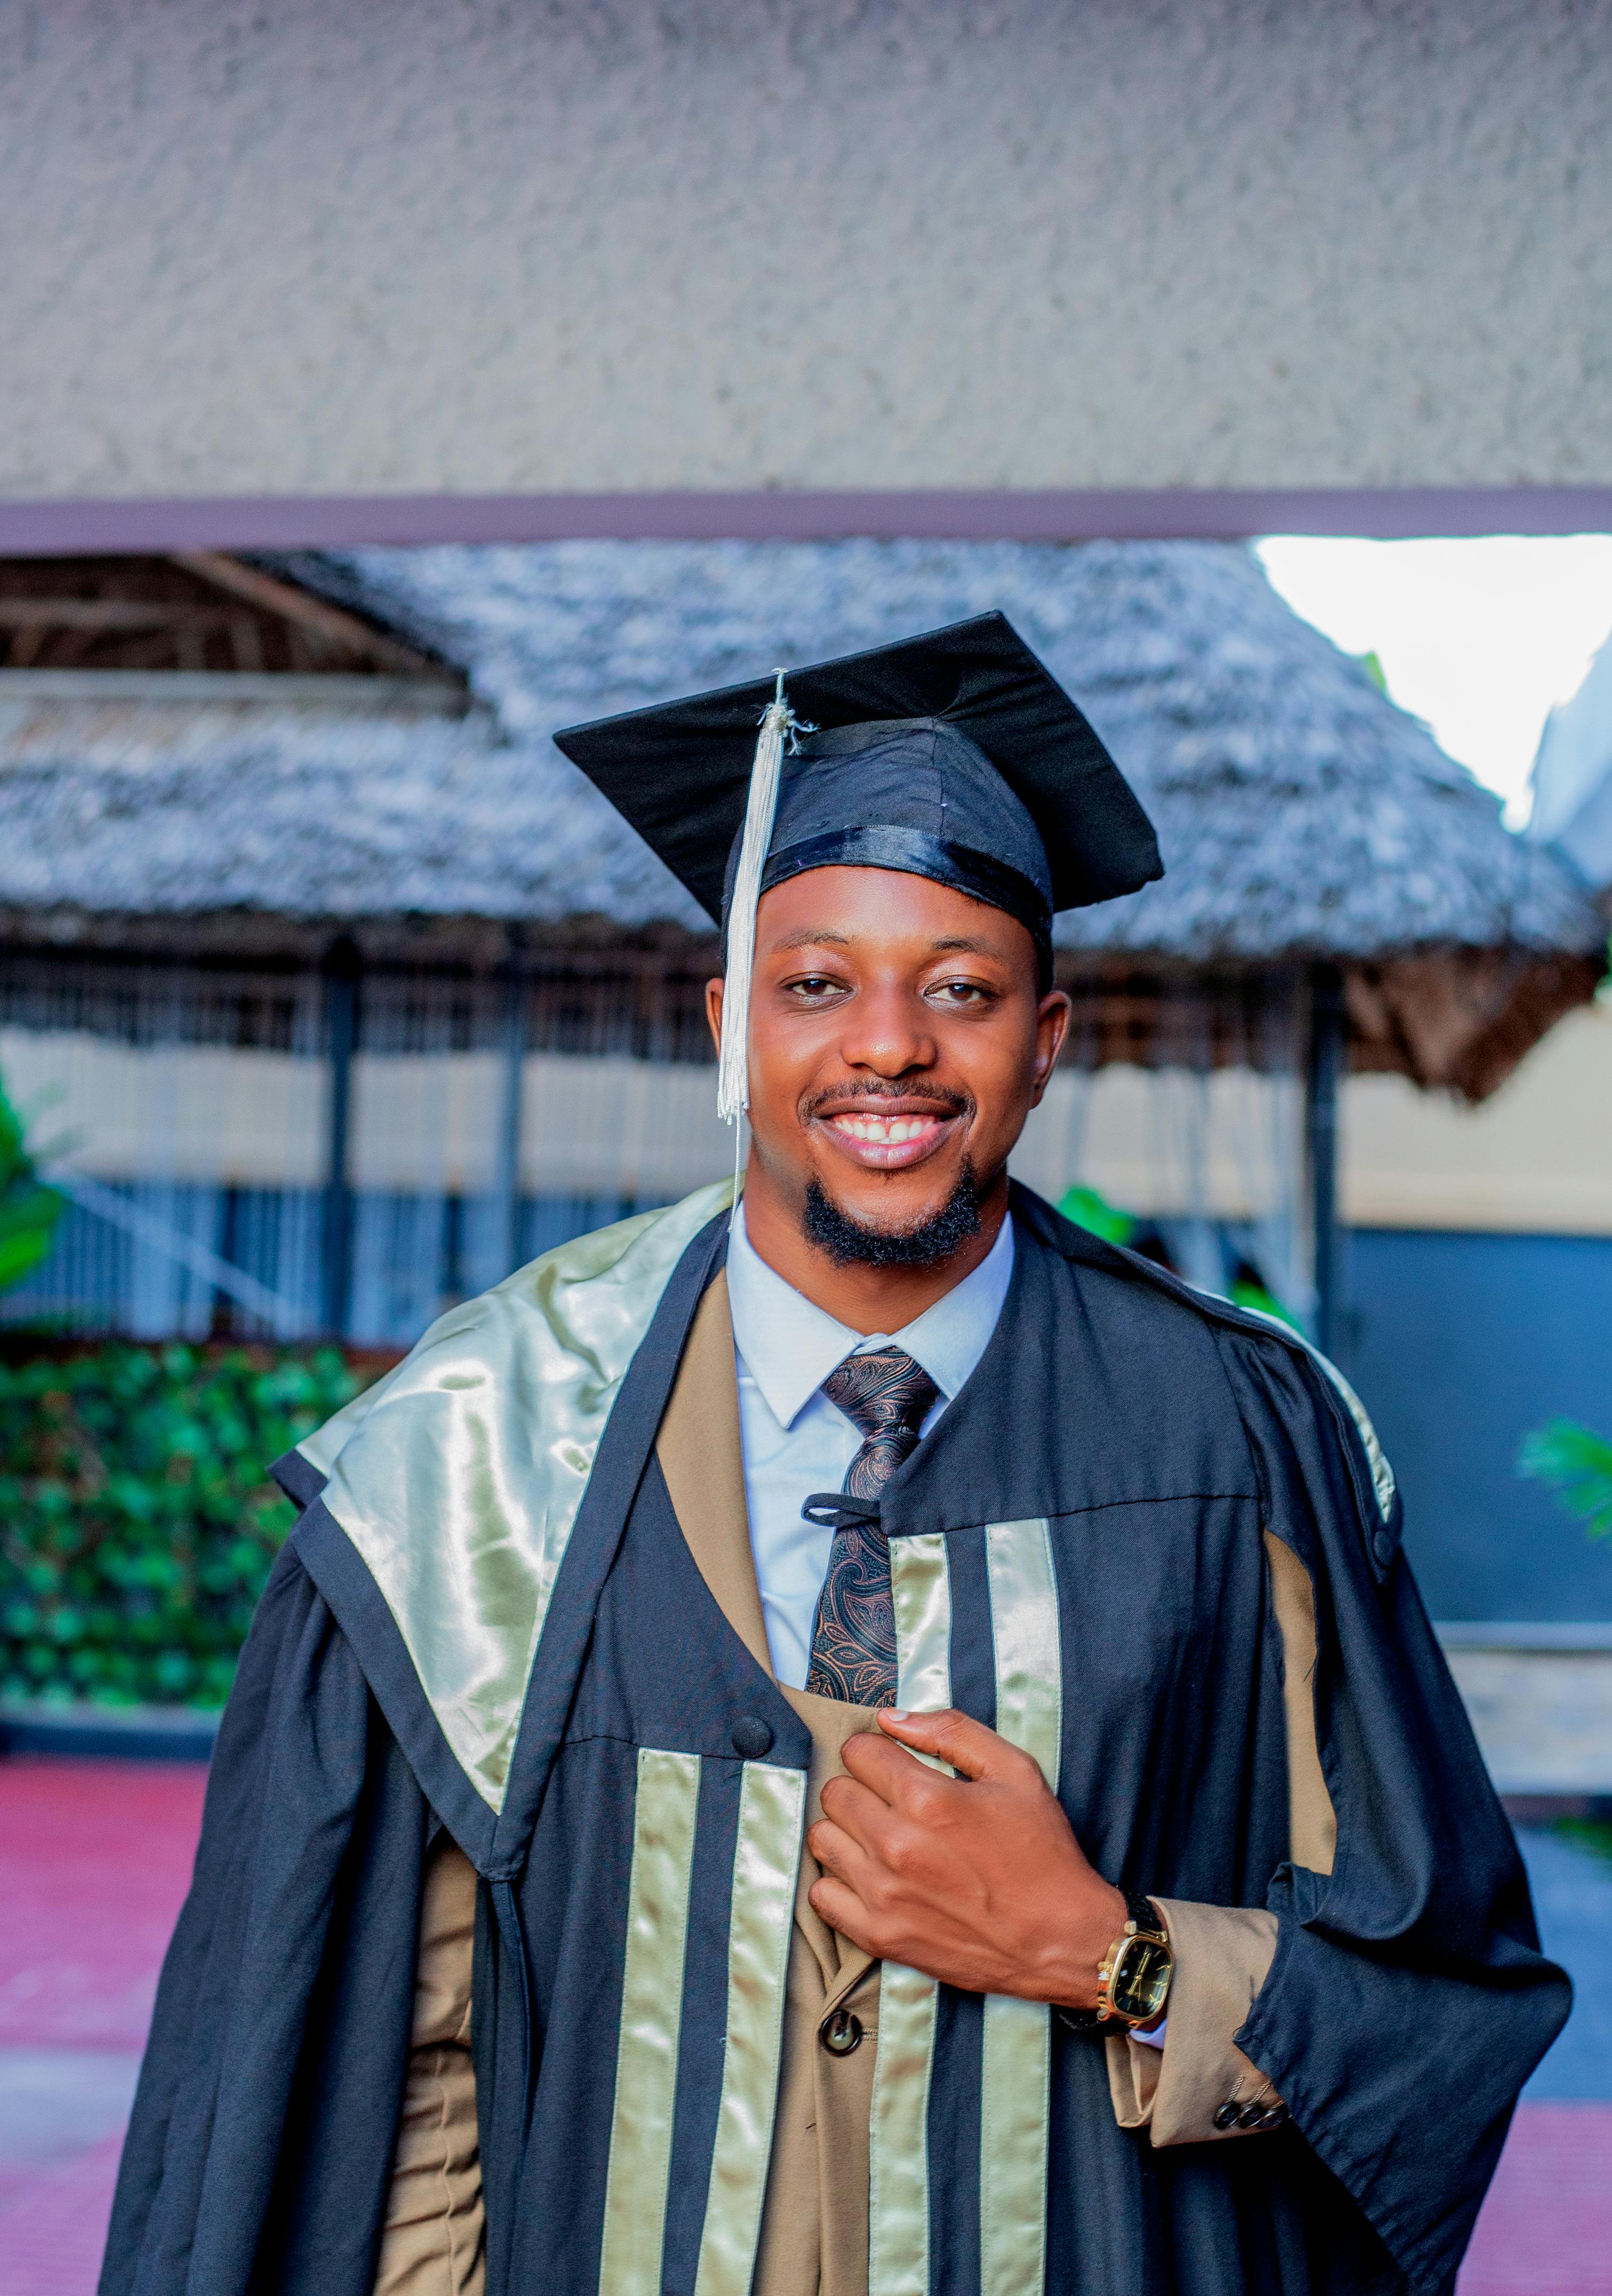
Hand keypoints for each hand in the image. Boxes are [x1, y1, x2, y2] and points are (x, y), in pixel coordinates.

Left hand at [805, 1707, 1127, 2008]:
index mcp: (927, 1798)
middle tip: (892, 1801)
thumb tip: (891, 1717)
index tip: (895, 1764)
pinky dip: (839, 1882)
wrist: (1061, 1940)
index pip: (857, 1751)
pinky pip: (822, 1896)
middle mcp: (895, 1845)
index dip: (877, 1751)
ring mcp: (883, 1895)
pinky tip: (871, 1876)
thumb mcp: (1015, 1771)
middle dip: (860, 1786)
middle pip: (835, 1792)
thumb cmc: (1042, 1852)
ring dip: (846, 1831)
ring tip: (880, 1837)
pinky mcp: (879, 1937)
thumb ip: (951, 1731)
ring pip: (822, 1838)